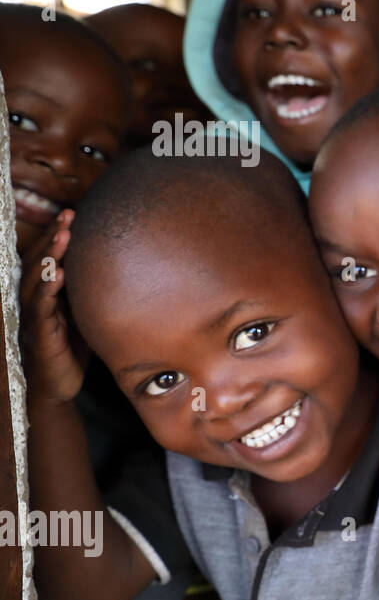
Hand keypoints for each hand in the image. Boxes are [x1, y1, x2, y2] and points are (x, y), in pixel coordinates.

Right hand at [19, 209, 87, 403]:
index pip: (48, 258)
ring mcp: (34, 317)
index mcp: (46, 294)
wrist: (59, 386)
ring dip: (49, 256)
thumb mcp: (86, 314)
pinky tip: (59, 274)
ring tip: (62, 236)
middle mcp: (35, 301)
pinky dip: (49, 290)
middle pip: (39, 262)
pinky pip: (41, 309)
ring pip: (37, 280)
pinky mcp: (40, 336)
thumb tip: (122, 267)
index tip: (71, 213)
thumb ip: (91, 292)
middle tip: (67, 215)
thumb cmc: (73, 347)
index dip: (57, 235)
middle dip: (52, 237)